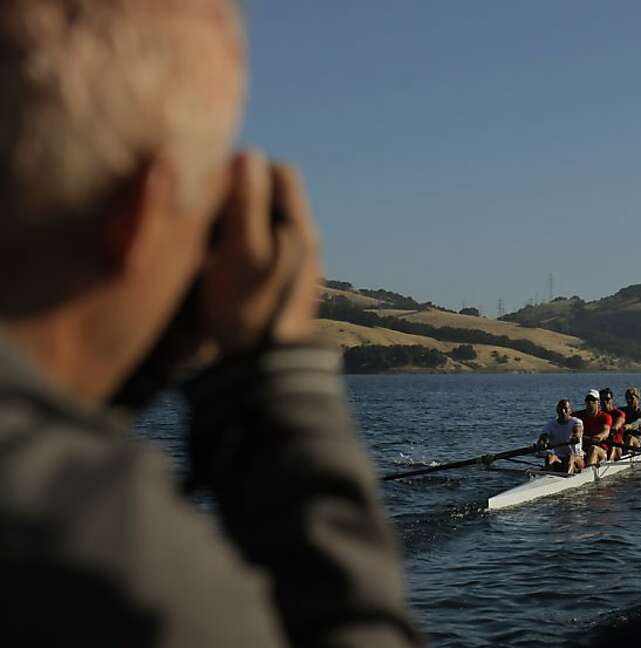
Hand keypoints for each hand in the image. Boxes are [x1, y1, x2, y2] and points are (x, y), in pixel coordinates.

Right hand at [200, 151, 321, 354]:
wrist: (263, 368)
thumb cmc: (248, 308)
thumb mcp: (242, 250)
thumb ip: (246, 201)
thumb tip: (248, 153)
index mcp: (300, 228)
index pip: (279, 170)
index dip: (244, 168)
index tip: (213, 184)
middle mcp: (304, 242)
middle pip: (271, 195)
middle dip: (237, 193)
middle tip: (204, 212)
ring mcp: (294, 263)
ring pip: (263, 221)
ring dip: (235, 220)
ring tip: (206, 239)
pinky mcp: (279, 282)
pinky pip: (259, 245)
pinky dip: (237, 243)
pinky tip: (215, 263)